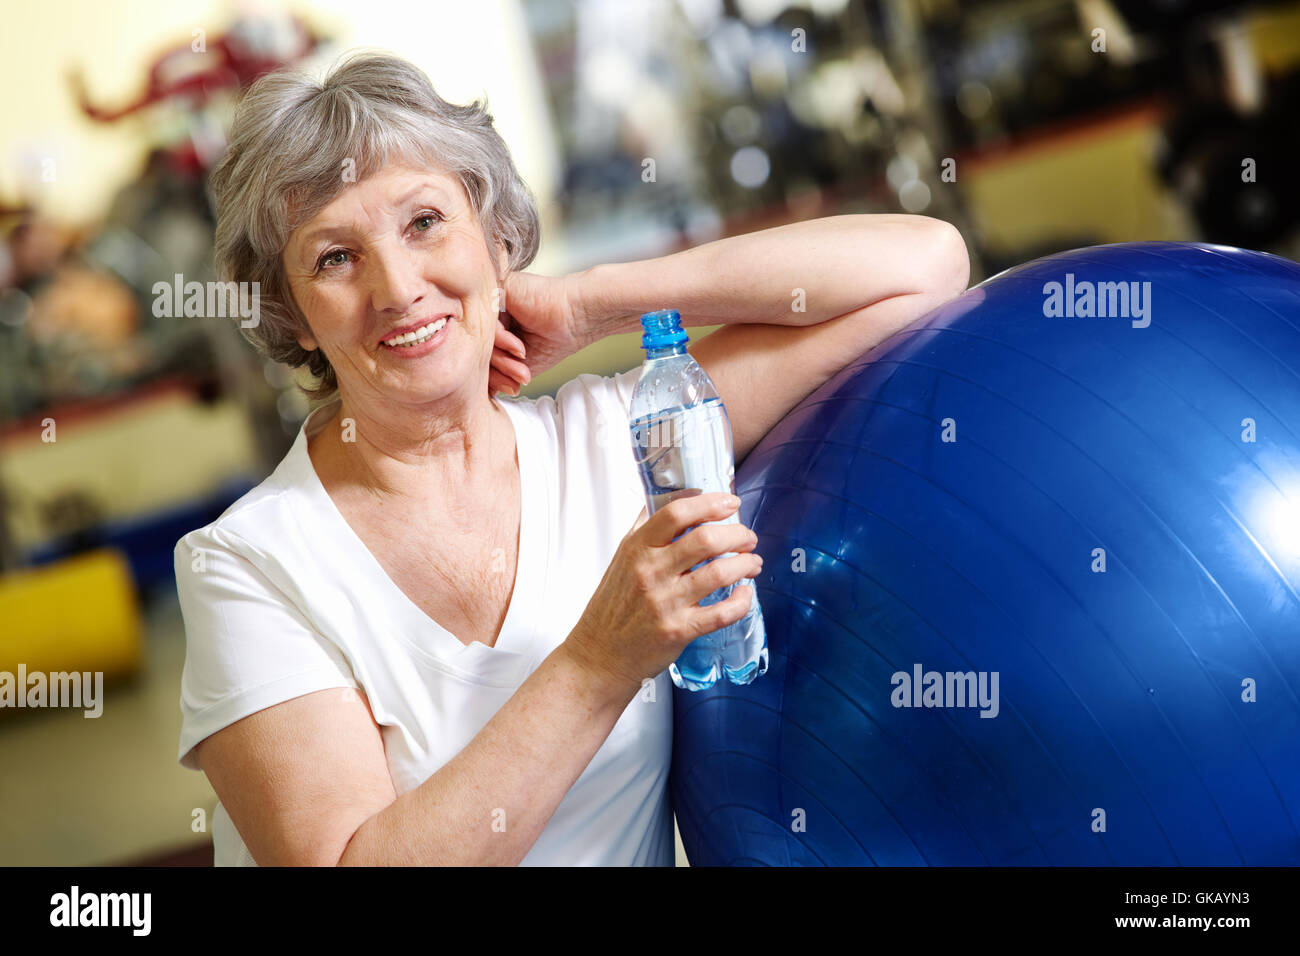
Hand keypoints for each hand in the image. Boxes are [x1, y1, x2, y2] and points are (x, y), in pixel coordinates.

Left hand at [488, 271, 587, 396]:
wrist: (579, 315)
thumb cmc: (558, 337)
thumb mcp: (524, 363)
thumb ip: (501, 371)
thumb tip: (481, 392)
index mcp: (498, 327)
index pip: (483, 353)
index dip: (495, 376)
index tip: (512, 390)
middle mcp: (492, 313)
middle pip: (480, 346)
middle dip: (498, 372)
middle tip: (516, 383)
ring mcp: (492, 301)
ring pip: (482, 337)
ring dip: (502, 360)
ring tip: (521, 369)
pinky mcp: (497, 288)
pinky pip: (488, 320)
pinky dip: (503, 340)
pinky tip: (520, 349)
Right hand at [564, 492, 762, 695]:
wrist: (598, 655)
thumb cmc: (612, 607)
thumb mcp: (620, 559)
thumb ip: (644, 529)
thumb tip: (667, 498)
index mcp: (637, 549)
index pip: (676, 513)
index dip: (710, 503)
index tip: (730, 502)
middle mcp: (651, 572)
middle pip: (705, 540)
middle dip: (737, 534)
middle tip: (747, 538)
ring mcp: (666, 602)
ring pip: (719, 573)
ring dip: (745, 564)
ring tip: (752, 562)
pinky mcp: (679, 630)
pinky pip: (722, 612)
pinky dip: (741, 601)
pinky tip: (745, 593)